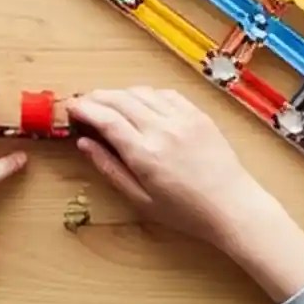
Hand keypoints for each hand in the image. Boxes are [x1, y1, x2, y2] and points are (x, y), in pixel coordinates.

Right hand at [68, 87, 303, 301]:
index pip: (105, 119)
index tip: (71, 106)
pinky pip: (165, 93)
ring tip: (107, 101)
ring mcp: (182, 118)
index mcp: (144, 153)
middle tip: (83, 101)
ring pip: (141, 91)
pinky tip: (140, 101)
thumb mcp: (140, 199)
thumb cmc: (185, 212)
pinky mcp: (197, 114)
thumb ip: (110, 168)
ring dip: (119, 92)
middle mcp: (162, 129)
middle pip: (120, 100)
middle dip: (96, 96)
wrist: (232, 206)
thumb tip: (84, 143)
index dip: (84, 109)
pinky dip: (146, 93)